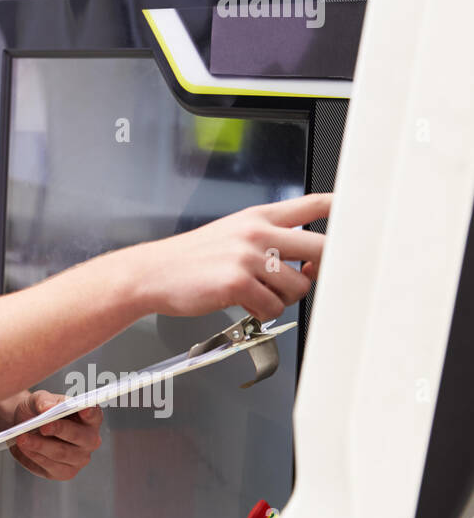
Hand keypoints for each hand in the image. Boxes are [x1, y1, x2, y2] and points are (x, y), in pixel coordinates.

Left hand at [6, 389, 102, 480]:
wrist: (24, 427)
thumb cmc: (38, 411)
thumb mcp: (39, 399)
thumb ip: (44, 400)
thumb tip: (48, 408)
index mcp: (89, 419)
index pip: (94, 415)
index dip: (90, 412)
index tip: (83, 408)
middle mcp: (89, 440)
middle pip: (79, 436)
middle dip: (60, 430)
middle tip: (43, 426)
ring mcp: (79, 459)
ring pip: (61, 453)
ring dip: (40, 445)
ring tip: (22, 437)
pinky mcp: (65, 473)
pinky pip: (50, 466)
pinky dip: (34, 455)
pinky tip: (23, 447)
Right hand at [134, 192, 329, 321]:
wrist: (153, 273)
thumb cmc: (192, 259)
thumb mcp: (231, 234)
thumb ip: (269, 240)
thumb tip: (307, 262)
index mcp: (258, 217)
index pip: (311, 205)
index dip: (343, 207)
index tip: (364, 211)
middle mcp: (257, 232)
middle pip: (322, 248)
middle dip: (320, 271)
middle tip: (303, 279)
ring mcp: (248, 256)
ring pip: (299, 286)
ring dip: (281, 297)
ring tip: (255, 292)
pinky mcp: (238, 282)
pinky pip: (273, 306)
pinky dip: (260, 311)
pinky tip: (241, 302)